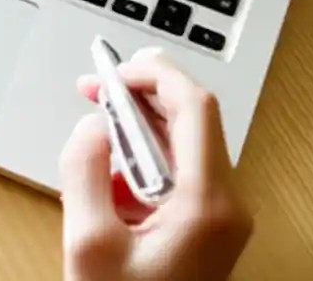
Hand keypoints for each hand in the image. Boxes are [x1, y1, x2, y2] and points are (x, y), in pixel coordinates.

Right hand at [60, 48, 252, 280]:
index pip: (194, 108)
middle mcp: (227, 205)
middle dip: (139, 100)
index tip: (113, 71)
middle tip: (94, 93)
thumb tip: (92, 127)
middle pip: (192, 121)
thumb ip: (85, 171)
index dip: (153, 76)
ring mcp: (222, 216)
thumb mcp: (88, 242)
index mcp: (208, 204)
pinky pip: (178, 173)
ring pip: (183, 145)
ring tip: (93, 156)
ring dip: (136, 135)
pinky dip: (142, 165)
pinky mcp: (208, 226)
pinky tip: (109, 191)